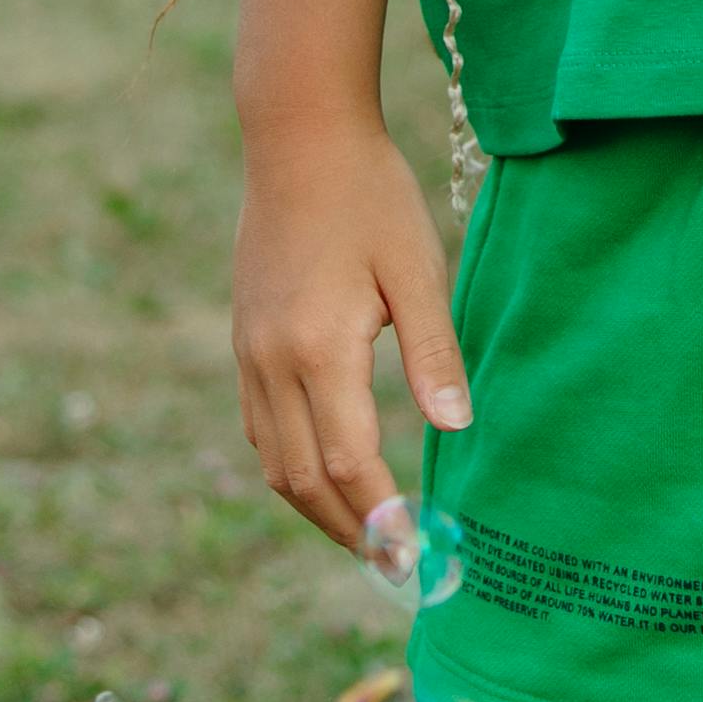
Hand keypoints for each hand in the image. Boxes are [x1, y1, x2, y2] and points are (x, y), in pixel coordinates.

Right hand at [231, 115, 469, 552]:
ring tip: (364, 533)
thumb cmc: (370, 196)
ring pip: (273, 460)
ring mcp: (249, 352)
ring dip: (316, 506)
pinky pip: (260, 427)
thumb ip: (434, 353)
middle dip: (347, 529)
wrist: (298, 138)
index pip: (348, 461)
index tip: (412, 553)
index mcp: (318, 348)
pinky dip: (292, 466)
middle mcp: (272, 360)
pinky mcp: (245, 339)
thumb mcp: (417, 268)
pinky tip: (326, 473)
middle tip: (393, 563)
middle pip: (302, 479)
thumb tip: (457, 430)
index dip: (380, 515)